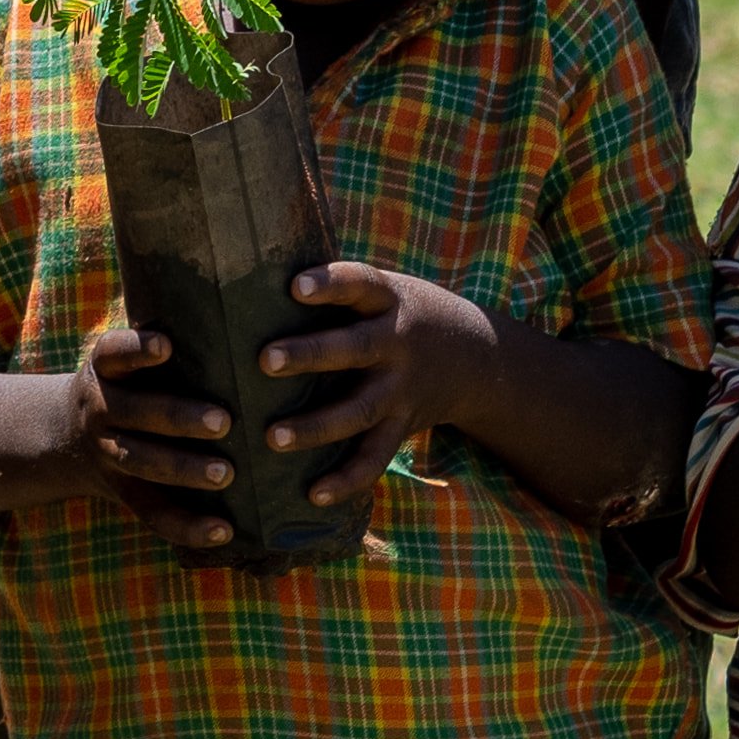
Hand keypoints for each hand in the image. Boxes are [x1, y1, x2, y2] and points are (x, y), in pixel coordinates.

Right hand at [62, 316, 246, 555]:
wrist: (69, 437)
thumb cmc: (130, 384)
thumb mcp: (128, 360)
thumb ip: (167, 340)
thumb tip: (240, 298)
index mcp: (105, 371)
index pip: (114, 353)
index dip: (137, 349)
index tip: (166, 345)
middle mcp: (101, 410)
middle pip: (135, 413)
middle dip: (178, 417)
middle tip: (224, 420)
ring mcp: (108, 455)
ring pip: (143, 463)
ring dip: (184, 470)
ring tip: (227, 474)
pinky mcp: (125, 495)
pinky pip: (154, 515)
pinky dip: (189, 526)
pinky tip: (225, 529)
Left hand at [252, 261, 514, 510]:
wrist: (478, 357)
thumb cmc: (400, 311)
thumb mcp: (383, 286)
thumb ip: (335, 280)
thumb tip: (259, 243)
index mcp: (388, 300)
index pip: (360, 284)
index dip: (331, 284)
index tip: (295, 285)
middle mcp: (397, 344)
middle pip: (354, 349)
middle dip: (310, 355)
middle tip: (264, 360)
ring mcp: (402, 389)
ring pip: (360, 411)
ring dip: (316, 427)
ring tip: (272, 437)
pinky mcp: (403, 426)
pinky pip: (375, 457)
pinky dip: (347, 479)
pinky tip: (312, 494)